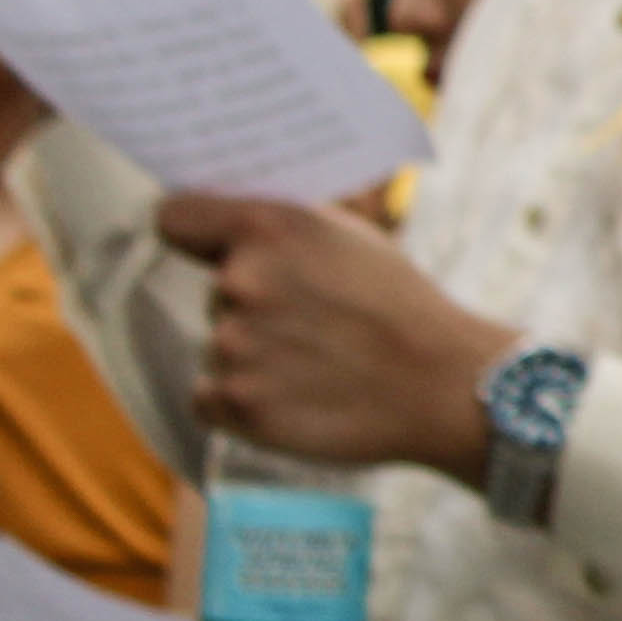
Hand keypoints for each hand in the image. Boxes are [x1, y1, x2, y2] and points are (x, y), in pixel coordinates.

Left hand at [155, 195, 517, 480]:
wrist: (445, 388)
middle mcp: (240, 281)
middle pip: (215, 292)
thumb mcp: (349, 237)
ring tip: (320, 365)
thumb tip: (221, 229)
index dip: (195, 234)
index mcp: (266, 226)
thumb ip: (279, 228)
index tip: (209, 248)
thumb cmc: (400, 306)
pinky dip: (243, 402)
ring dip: (256, 358)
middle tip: (317, 324)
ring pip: (221, 347)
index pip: (175, 217)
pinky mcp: (237, 403)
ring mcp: (234, 345)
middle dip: (255, 307)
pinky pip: (210, 397)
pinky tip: (296, 398)